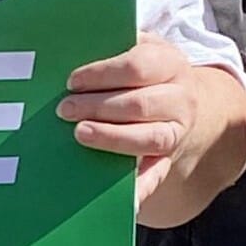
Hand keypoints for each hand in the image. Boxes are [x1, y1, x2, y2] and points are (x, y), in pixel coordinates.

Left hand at [58, 32, 204, 212]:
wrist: (179, 100)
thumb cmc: (142, 71)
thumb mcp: (136, 48)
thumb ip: (111, 47)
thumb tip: (71, 49)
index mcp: (170, 63)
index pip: (137, 67)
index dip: (102, 74)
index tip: (72, 81)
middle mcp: (181, 98)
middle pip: (139, 104)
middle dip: (98, 108)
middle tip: (64, 109)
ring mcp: (177, 131)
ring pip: (149, 138)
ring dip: (111, 138)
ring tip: (79, 134)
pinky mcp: (168, 159)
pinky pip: (155, 175)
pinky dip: (139, 189)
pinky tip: (121, 198)